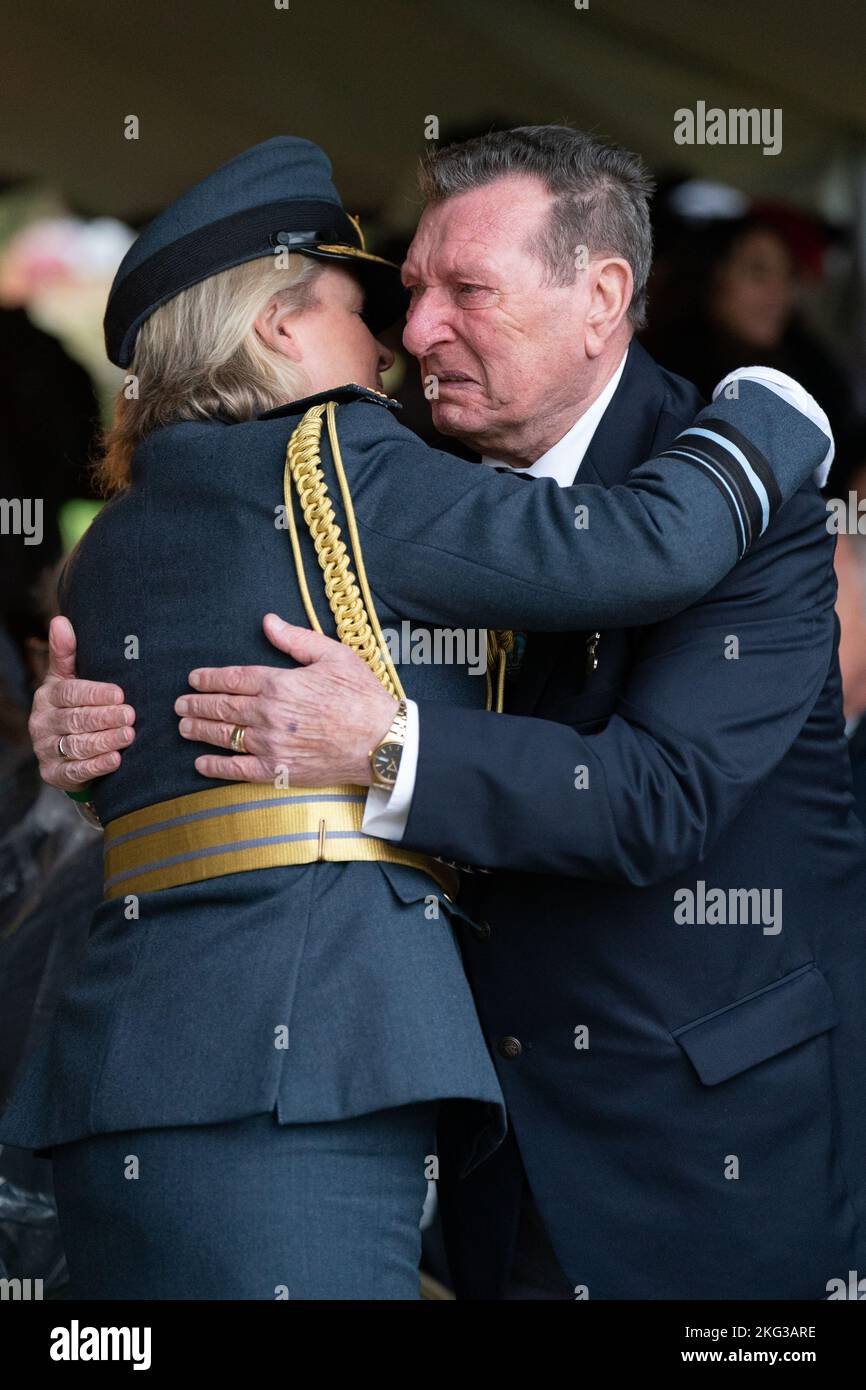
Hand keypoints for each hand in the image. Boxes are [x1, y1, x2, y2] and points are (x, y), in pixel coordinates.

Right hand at [28, 616, 136, 790]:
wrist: (67, 749)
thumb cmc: (74, 705)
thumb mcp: (69, 678)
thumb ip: (66, 653)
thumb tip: (61, 621)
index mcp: (47, 696)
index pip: (69, 693)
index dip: (94, 694)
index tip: (120, 693)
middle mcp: (42, 723)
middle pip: (74, 719)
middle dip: (104, 717)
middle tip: (130, 715)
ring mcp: (46, 750)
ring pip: (76, 745)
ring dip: (104, 741)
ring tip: (129, 735)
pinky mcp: (53, 774)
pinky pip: (75, 771)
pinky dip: (97, 765)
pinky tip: (116, 759)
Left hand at [175, 613, 396, 786]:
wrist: (381, 741)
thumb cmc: (362, 696)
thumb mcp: (334, 656)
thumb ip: (296, 640)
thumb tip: (268, 622)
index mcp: (279, 683)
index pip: (233, 679)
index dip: (209, 679)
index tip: (194, 679)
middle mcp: (268, 714)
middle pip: (221, 707)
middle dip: (196, 704)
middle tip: (180, 703)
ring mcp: (270, 744)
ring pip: (223, 736)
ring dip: (199, 730)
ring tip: (184, 726)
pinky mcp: (277, 771)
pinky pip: (237, 769)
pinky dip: (215, 767)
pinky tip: (201, 763)